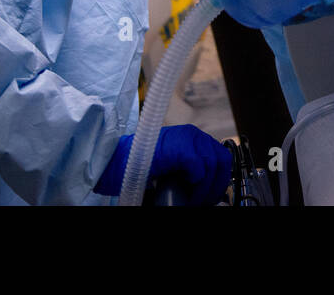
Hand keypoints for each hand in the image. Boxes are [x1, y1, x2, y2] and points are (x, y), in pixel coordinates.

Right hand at [94, 124, 231, 205]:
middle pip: (222, 159)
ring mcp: (186, 138)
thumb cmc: (136, 167)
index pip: (221, 156)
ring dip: (205, 188)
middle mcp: (192, 134)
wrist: (112, 163)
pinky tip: (185, 194)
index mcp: (192, 137)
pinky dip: (197, 185)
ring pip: (214, 165)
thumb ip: (190, 170)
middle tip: (203, 201)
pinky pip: (200, 169)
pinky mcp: (179, 148)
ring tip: (192, 201)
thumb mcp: (172, 166)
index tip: (210, 196)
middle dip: (217, 184)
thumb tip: (209, 189)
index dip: (219, 179)